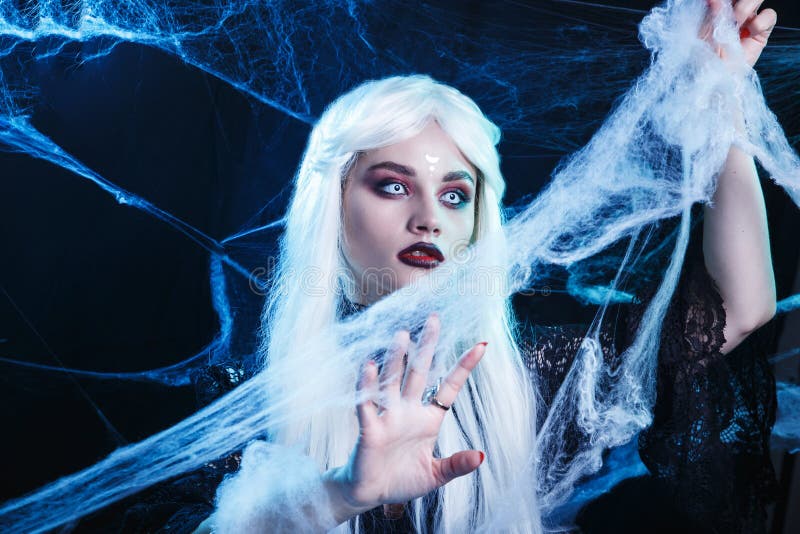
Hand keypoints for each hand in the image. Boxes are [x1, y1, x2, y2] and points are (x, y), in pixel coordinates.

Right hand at [326, 315, 486, 521]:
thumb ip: (456, 464)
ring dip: (396, 358)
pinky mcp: (369, 427)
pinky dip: (367, 385)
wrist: (371, 493)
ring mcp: (388, 416)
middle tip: (434, 319)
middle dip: (426, 347)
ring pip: (393, 380)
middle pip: (419, 372)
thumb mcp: (435, 475)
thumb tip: (481, 456)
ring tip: (402, 335)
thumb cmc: (402, 480)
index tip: (481, 346)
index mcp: (428, 419)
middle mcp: (408, 410)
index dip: (463, 367)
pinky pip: (367, 403)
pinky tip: (369, 366)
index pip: (448, 387)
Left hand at [704, 0, 776, 67]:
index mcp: (720, 10)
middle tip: (728, 15)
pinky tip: (749, 33)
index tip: (714, 3)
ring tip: (736, 24)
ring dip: (745, 7)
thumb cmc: (706, 57)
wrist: (716, 76)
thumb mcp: (704, 33)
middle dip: (736, 1)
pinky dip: (760, 21)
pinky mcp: (761, 32)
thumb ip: (712, 14)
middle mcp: (736, 12)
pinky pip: (769, 15)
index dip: (724, 0)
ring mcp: (750, 20)